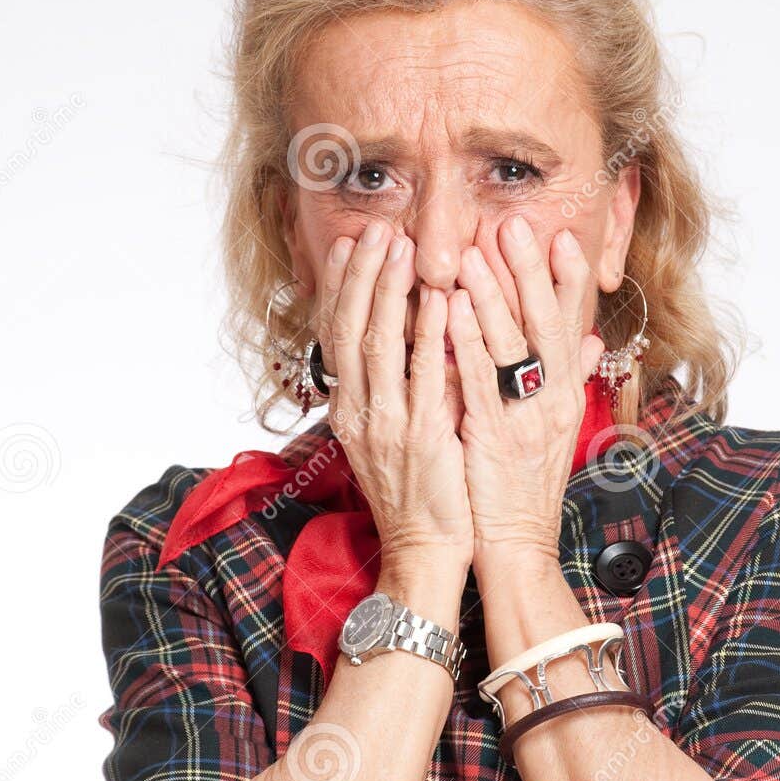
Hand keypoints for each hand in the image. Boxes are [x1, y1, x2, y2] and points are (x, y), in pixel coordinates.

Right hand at [318, 220, 473, 572]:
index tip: (353, 244)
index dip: (343, 287)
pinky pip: (424, 377)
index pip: (337, 335)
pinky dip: (431, 334)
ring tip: (403, 248)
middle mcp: (360, 412)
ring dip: (390, 291)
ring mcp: (388, 425)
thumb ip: (392, 388)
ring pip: (380, 344)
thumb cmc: (416, 493)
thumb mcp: (389, 437)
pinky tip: (442, 299)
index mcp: (350, 410)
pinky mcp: (423, 438)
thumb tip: (402, 337)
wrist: (424, 550)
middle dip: (364, 275)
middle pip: (351, 329)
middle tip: (379, 230)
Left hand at [446, 218, 600, 566]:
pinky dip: (465, 344)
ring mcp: (524, 417)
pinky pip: (478, 382)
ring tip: (475, 253)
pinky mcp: (492, 437)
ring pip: (511, 346)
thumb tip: (597, 335)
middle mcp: (553, 399)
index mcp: (567, 392)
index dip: (567, 279)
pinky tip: (449, 312)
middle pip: (546, 323)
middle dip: (530, 272)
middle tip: (514, 224)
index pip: (572, 324)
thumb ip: (574, 374)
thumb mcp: (559, 425)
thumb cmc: (527, 483)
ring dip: (492, 297)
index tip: (560, 235)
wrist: (518, 542)